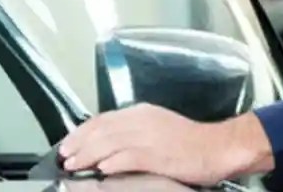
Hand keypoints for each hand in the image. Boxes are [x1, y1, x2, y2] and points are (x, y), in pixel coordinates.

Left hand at [58, 104, 274, 185]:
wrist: (217, 147)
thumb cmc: (191, 141)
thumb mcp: (158, 127)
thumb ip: (134, 131)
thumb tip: (109, 143)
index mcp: (141, 113)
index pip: (103, 119)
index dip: (82, 131)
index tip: (69, 142)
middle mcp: (142, 121)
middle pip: (101, 129)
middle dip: (79, 143)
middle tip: (65, 155)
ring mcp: (149, 137)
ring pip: (109, 143)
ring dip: (88, 155)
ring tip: (74, 164)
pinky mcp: (157, 155)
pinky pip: (128, 158)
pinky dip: (111, 163)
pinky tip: (101, 170)